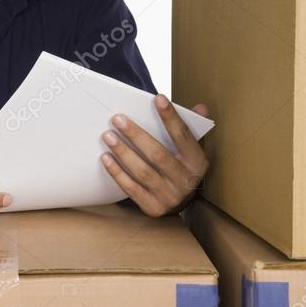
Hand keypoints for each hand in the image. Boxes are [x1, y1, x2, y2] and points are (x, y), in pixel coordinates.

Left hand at [100, 95, 209, 216]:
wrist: (182, 203)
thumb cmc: (182, 166)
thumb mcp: (191, 148)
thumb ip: (192, 127)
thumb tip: (200, 107)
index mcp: (197, 161)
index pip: (183, 136)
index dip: (171, 117)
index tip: (158, 98)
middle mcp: (186, 180)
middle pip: (158, 154)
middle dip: (136, 135)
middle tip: (117, 119)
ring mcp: (169, 196)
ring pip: (142, 172)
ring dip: (123, 153)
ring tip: (107, 136)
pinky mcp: (153, 208)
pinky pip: (132, 189)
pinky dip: (117, 173)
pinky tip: (106, 158)